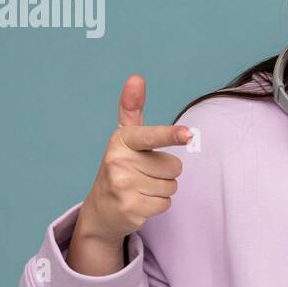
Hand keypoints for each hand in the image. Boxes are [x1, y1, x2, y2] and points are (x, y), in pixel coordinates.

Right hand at [75, 75, 191, 244]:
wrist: (100, 210)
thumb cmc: (120, 167)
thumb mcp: (125, 138)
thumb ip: (131, 108)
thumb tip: (136, 77)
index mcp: (122, 140)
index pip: (151, 136)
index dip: (170, 135)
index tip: (187, 134)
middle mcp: (119, 161)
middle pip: (174, 166)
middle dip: (165, 173)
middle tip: (143, 175)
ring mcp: (123, 186)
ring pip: (172, 186)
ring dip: (162, 190)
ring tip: (140, 188)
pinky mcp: (131, 208)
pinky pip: (165, 204)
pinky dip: (157, 205)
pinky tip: (139, 203)